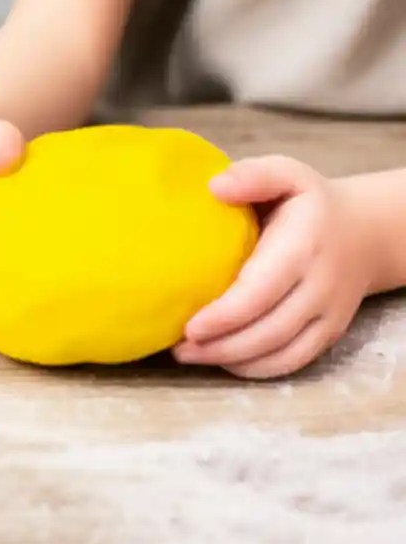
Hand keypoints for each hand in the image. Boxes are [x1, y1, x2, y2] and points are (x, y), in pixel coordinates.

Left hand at [174, 156, 372, 378]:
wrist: (365, 231)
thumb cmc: (308, 203)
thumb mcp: (287, 174)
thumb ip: (254, 175)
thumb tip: (214, 187)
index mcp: (303, 247)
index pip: (261, 292)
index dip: (224, 315)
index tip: (188, 326)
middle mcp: (320, 285)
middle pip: (268, 330)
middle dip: (220, 345)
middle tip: (178, 347)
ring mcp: (328, 314)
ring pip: (281, 353)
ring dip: (232, 360)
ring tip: (190, 355)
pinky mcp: (330, 333)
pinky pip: (294, 362)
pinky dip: (257, 369)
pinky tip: (223, 360)